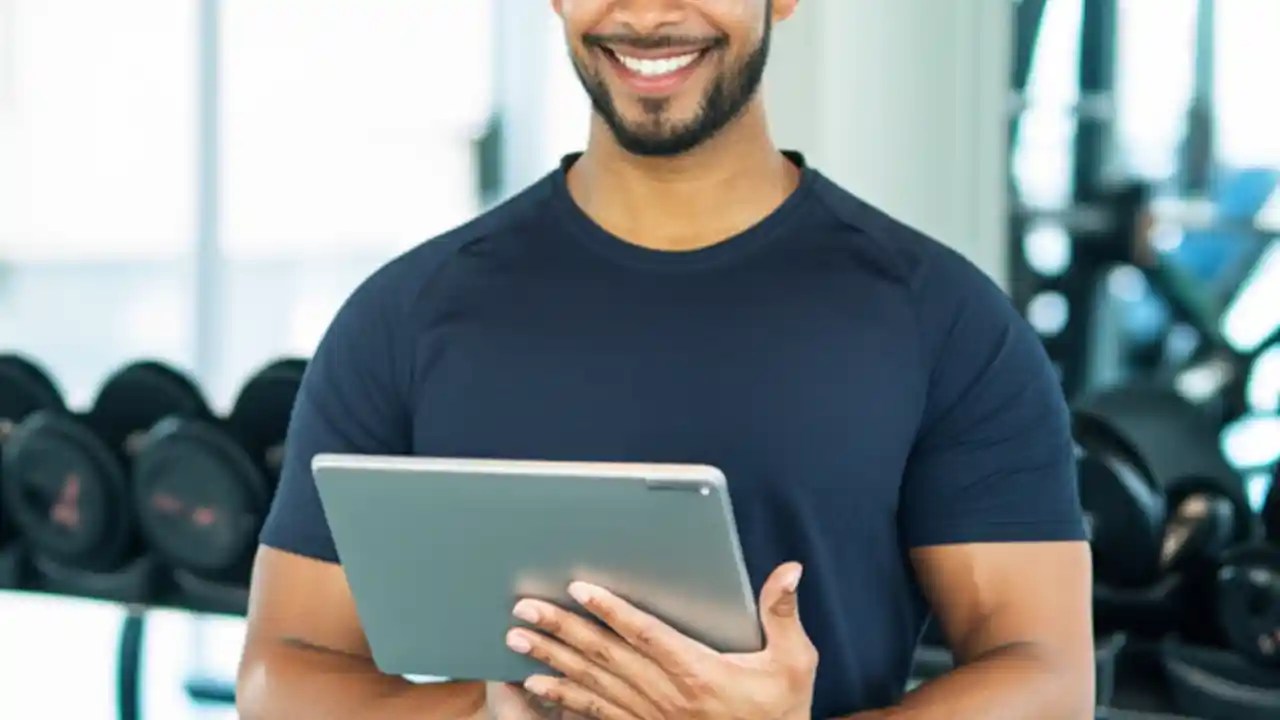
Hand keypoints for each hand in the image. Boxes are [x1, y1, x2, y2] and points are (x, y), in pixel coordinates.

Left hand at [504, 562, 817, 719]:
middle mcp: (666, 694)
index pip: (645, 633)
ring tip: (517, 637)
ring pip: (592, 682)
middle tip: (524, 607)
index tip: (579, 588)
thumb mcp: (794, 663)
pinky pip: (595, 712)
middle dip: (561, 628)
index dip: (611, 609)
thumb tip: (789, 571)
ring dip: (551, 659)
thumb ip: (783, 615)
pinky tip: (536, 684)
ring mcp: (650, 715)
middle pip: (605, 655)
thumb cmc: (781, 711)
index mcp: (697, 671)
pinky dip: (563, 697)